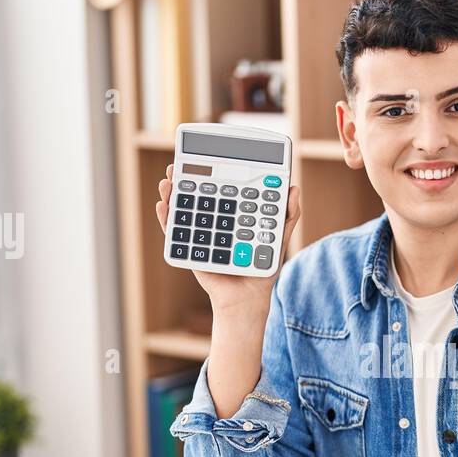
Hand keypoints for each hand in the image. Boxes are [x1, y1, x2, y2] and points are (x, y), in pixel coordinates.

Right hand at [156, 164, 302, 318]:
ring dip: (171, 194)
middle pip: (196, 195)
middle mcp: (214, 222)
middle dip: (184, 179)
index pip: (220, 189)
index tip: (206, 157)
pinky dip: (167, 219)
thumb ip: (287, 216)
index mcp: (233, 215)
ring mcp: (201, 234)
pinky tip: (164, 206)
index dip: (210, 172)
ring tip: (168, 182)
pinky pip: (175, 233)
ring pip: (182, 211)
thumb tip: (293, 189)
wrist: (247, 299)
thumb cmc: (261, 270)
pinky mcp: (190, 249)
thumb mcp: (277, 240)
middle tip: (177, 166)